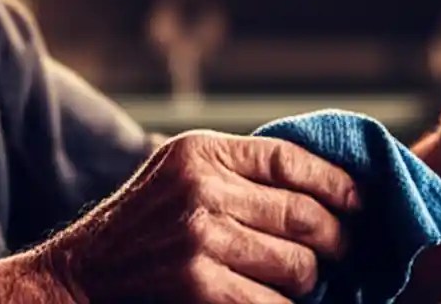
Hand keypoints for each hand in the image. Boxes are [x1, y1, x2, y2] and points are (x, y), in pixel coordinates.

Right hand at [39, 131, 360, 302]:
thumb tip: (324, 187)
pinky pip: (273, 302)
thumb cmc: (140, 230)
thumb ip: (235, 172)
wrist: (79, 278)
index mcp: (200, 151)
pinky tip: (277, 301)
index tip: (360, 201)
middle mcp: (201, 187)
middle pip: (303, 214)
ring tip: (306, 283)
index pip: (289, 159)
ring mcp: (199, 236)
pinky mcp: (198, 284)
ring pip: (297, 263)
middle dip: (335, 240)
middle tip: (344, 252)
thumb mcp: (178, 176)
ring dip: (309, 281)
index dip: (336, 182)